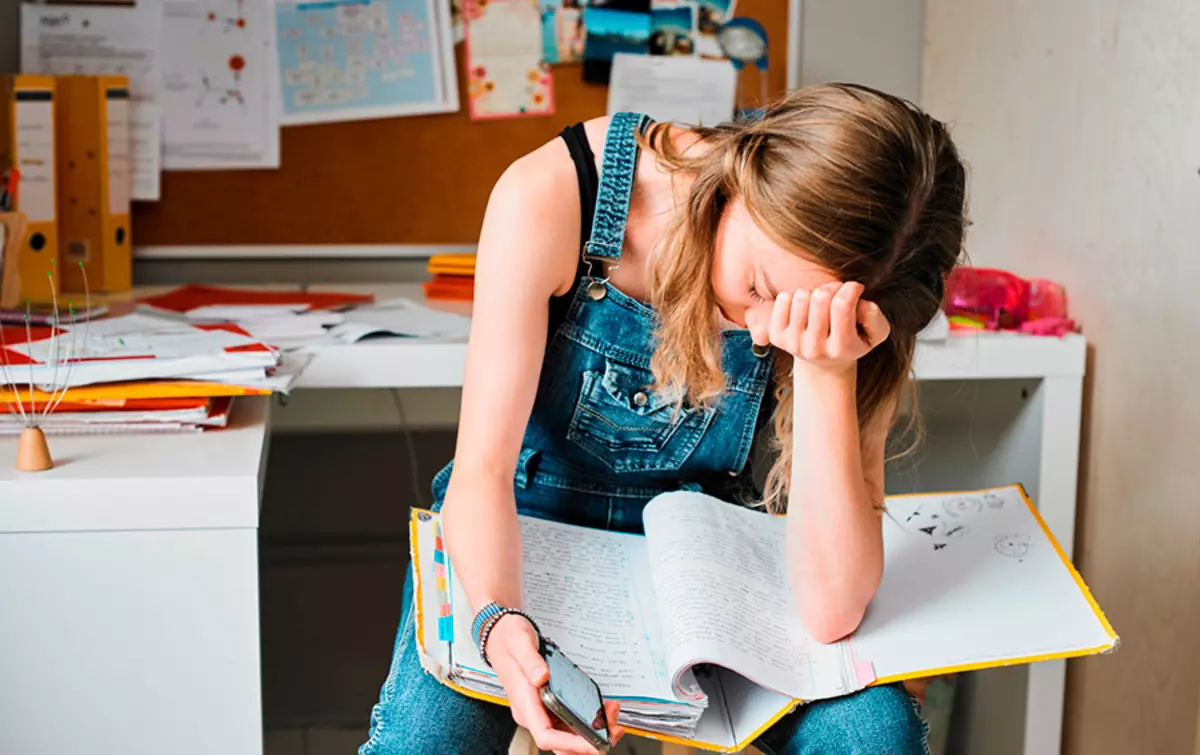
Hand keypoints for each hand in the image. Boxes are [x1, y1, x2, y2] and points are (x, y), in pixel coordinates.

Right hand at [485, 615, 624, 753]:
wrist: (500, 635)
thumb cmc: (508, 640)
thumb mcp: (519, 643)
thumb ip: (531, 661)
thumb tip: (542, 677)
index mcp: (524, 702)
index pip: (546, 736)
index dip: (571, 744)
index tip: (593, 743)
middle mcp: (531, 712)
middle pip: (560, 742)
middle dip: (588, 741)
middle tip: (612, 730)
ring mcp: (539, 710)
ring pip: (567, 734)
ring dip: (591, 731)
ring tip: (611, 714)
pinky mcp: (547, 705)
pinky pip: (568, 721)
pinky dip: (587, 720)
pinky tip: (601, 709)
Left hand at [761, 282, 889, 371]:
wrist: (823, 364)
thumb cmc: (852, 342)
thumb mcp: (875, 334)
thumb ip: (874, 316)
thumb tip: (858, 301)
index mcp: (841, 348)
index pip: (842, 305)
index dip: (850, 288)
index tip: (854, 289)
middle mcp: (815, 349)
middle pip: (820, 298)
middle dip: (832, 288)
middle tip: (835, 295)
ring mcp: (794, 344)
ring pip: (801, 296)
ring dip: (813, 293)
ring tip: (819, 304)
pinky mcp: (777, 337)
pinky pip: (783, 299)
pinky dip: (794, 296)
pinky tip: (803, 308)